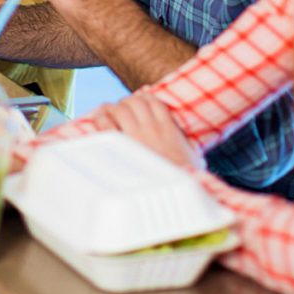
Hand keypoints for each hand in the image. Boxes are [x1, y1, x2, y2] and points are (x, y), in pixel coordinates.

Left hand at [86, 93, 204, 169]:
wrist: (175, 195)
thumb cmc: (185, 179)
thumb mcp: (193, 157)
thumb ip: (189, 146)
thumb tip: (191, 148)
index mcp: (168, 128)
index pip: (152, 100)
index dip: (142, 99)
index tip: (136, 105)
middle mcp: (152, 128)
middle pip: (133, 102)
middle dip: (125, 103)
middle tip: (120, 111)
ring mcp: (136, 136)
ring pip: (120, 109)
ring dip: (112, 109)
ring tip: (108, 114)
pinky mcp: (122, 147)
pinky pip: (107, 124)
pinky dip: (102, 120)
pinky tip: (100, 122)